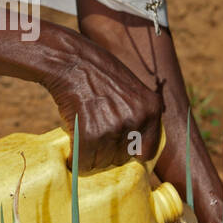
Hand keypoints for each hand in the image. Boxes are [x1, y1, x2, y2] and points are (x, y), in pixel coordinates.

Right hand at [44, 44, 162, 171]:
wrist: (71, 61)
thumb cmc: (98, 72)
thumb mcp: (132, 89)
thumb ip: (138, 115)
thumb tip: (136, 151)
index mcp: (151, 109)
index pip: (147, 151)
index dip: (131, 153)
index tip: (119, 150)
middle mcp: (136, 120)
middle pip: (121, 158)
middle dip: (106, 152)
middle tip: (93, 136)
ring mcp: (113, 128)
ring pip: (100, 162)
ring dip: (89, 156)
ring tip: (81, 137)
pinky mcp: (89, 135)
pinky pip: (82, 161)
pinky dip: (74, 159)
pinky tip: (70, 150)